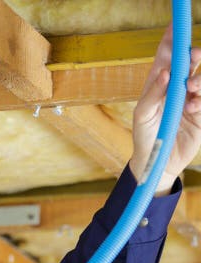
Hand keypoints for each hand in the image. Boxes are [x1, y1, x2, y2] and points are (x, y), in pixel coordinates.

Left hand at [130, 25, 200, 192]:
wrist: (157, 161)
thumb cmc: (145, 136)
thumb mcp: (143, 115)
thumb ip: (153, 94)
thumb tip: (165, 72)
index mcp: (158, 84)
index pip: (166, 57)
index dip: (172, 40)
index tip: (176, 25)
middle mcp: (176, 88)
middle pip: (190, 63)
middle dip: (194, 55)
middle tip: (194, 55)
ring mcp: (191, 100)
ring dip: (200, 79)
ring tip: (192, 88)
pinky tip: (192, 108)